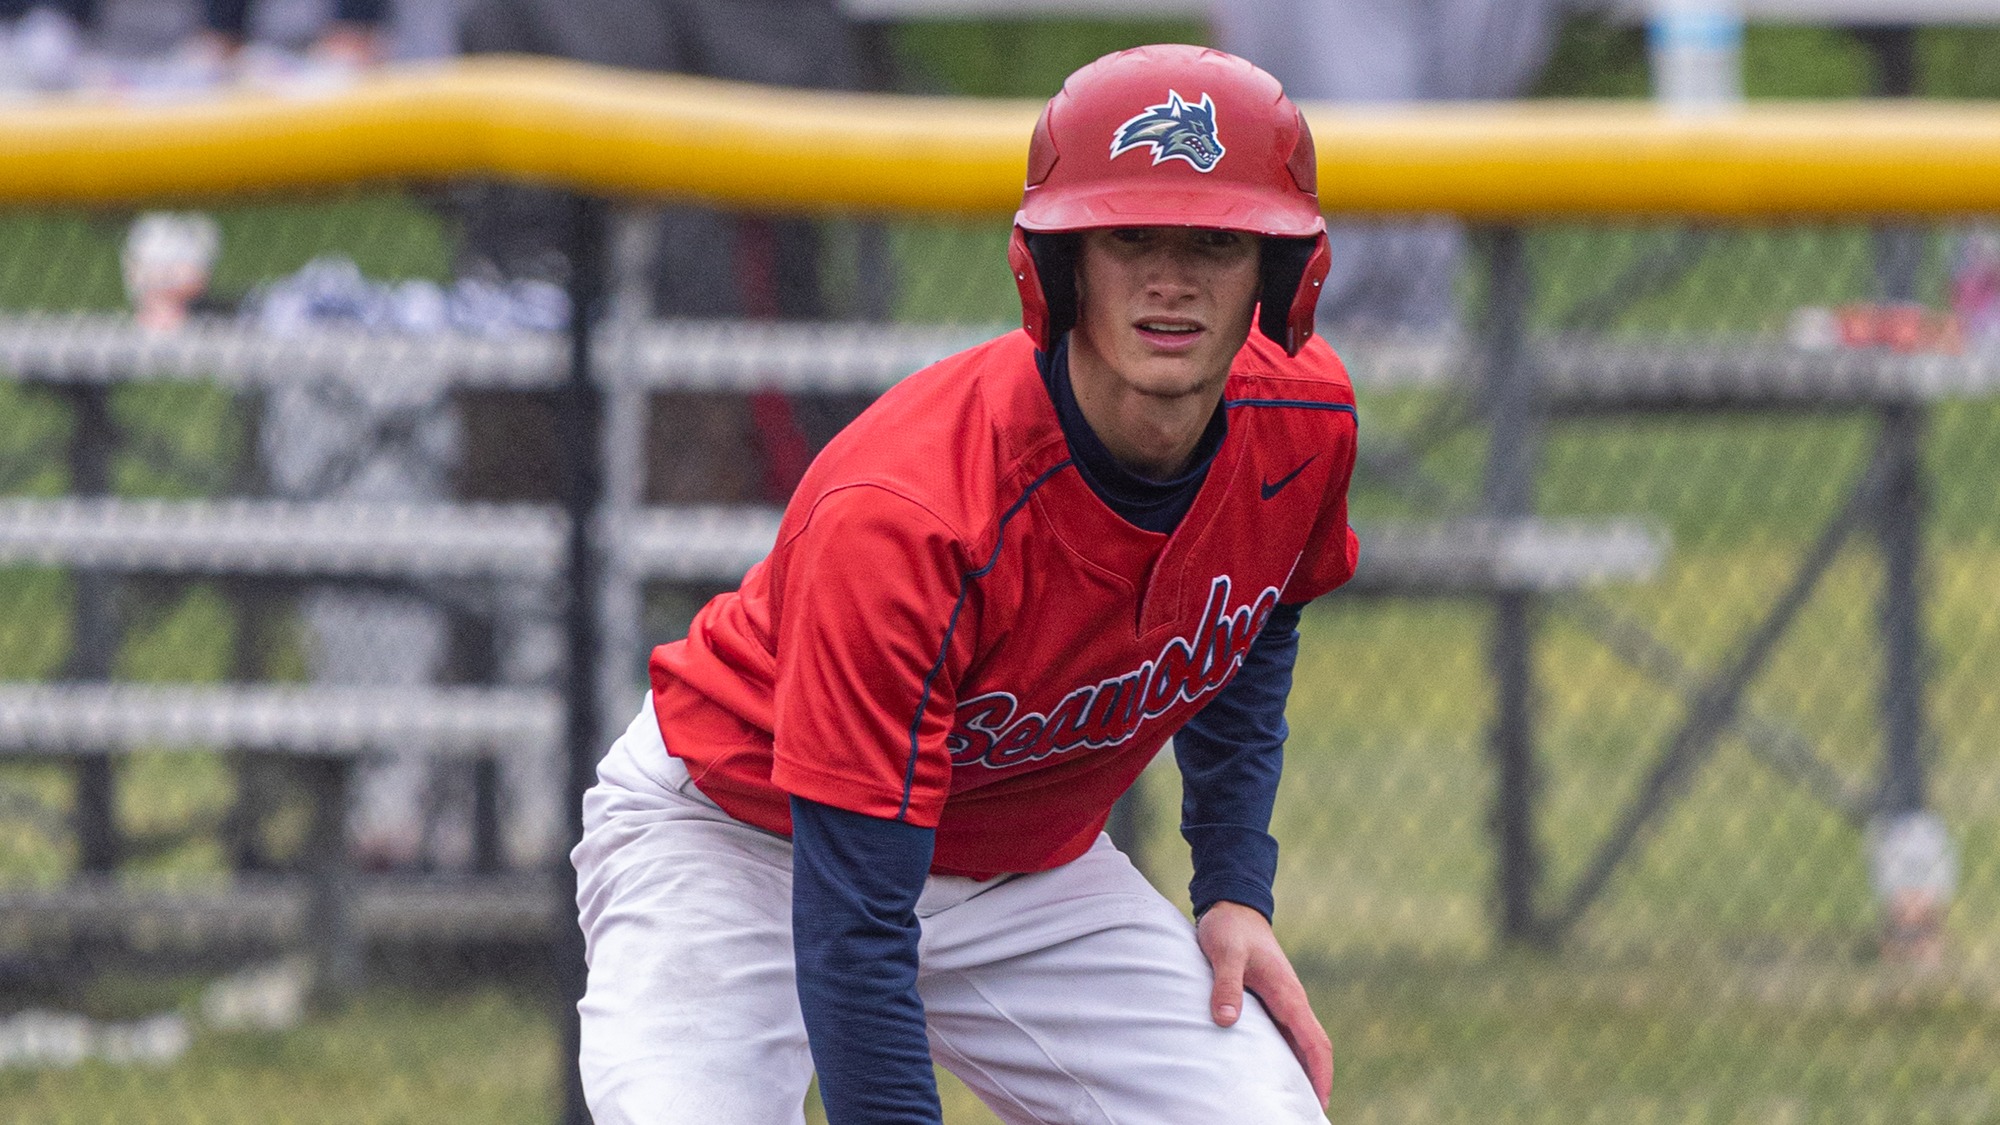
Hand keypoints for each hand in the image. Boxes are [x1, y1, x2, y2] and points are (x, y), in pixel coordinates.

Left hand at [1195, 901, 1332, 1109]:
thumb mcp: (1224, 953)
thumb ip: (1226, 985)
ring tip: (1292, 1101)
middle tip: (1306, 1112)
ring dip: (1301, 1071)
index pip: (1315, 1042)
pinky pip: (1284, 1034)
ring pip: (1299, 1043)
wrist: (1232, 907)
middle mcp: (1291, 1001)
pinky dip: (1286, 1056)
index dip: (1320, 1074)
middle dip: (1315, 1081)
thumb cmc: (1229, 928)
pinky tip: (1272, 1072)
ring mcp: (1282, 1001)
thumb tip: (1227, 1021)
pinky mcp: (1270, 1000)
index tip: (1320, 1102)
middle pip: (1312, 1049)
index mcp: (1288, 994)